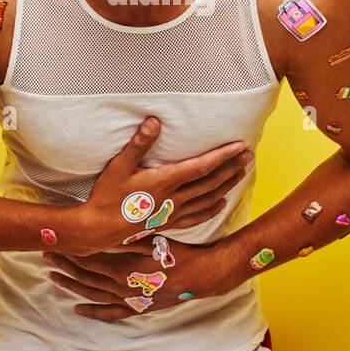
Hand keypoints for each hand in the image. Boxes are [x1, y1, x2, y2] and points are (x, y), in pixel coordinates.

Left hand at [44, 236, 236, 319]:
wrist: (200, 275)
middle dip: (64, 263)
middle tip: (46, 254)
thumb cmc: (177, 251)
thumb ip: (128, 231)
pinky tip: (78, 309)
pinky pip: (110, 313)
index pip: (88, 256)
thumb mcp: (152, 236)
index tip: (56, 240)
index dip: (70, 248)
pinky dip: (93, 311)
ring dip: (71, 285)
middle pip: (85, 274)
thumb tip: (106, 219)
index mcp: (123, 265)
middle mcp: (120, 285)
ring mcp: (127, 299)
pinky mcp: (136, 307)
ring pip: (92, 293)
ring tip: (52, 277)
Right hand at [62, 116, 251, 254]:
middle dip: (232, 167)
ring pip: (208, 198)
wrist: (99, 228)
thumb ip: (139, 143)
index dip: (222, 155)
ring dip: (227, 185)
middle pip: (211, 181)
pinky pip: (197, 216)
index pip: (202, 166)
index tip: (239, 146)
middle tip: (249, 155)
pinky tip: (222, 203)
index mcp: (165, 181)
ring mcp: (173, 213)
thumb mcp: (119, 165)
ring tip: (242, 173)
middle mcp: (174, 198)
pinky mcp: (168, 223)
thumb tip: (155, 122)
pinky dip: (212, 209)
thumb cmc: (107, 195)